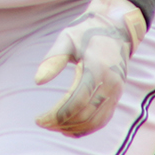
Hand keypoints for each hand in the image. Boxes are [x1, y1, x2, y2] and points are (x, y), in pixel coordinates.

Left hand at [33, 0, 147, 136]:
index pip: (77, 103)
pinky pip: (103, 119)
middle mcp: (111, 84)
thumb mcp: (67, 38)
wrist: (116, 26)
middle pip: (85, 116)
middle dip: (61, 124)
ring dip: (73, 129)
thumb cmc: (87, 31)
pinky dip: (87, 128)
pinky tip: (69, 129)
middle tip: (42, 123)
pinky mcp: (117, 95)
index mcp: (97, 69)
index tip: (39, 119)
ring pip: (96, 122)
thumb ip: (53, 59)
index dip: (56, 115)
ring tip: (52, 127)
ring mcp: (116, 91)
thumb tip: (37, 81)